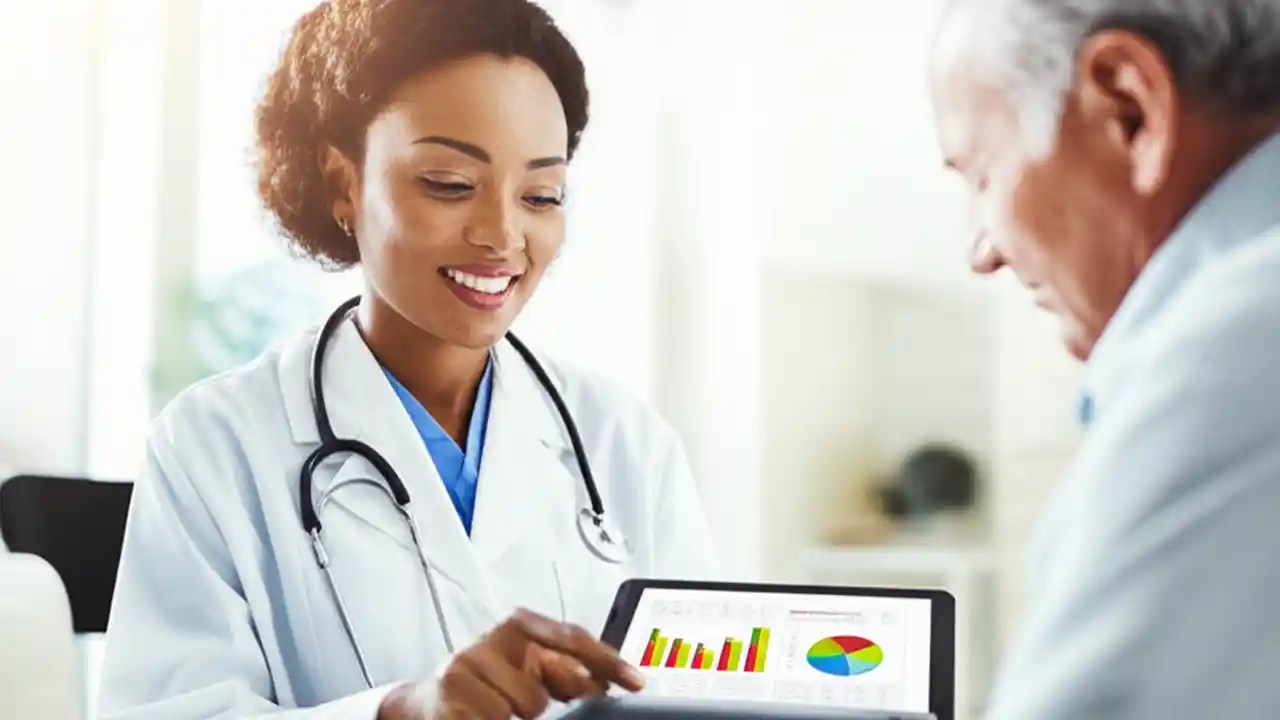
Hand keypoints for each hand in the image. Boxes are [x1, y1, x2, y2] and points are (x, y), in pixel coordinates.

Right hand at [378, 609, 644, 719]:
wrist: (428, 701)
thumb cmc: (487, 681)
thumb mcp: (528, 667)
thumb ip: (562, 669)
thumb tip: (603, 681)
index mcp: (518, 625)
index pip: (572, 638)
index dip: (607, 660)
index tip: (635, 681)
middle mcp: (490, 641)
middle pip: (543, 690)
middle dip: (542, 704)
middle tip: (530, 704)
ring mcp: (466, 667)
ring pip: (521, 708)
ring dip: (515, 716)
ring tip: (497, 708)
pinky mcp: (449, 694)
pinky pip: (493, 718)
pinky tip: (480, 714)